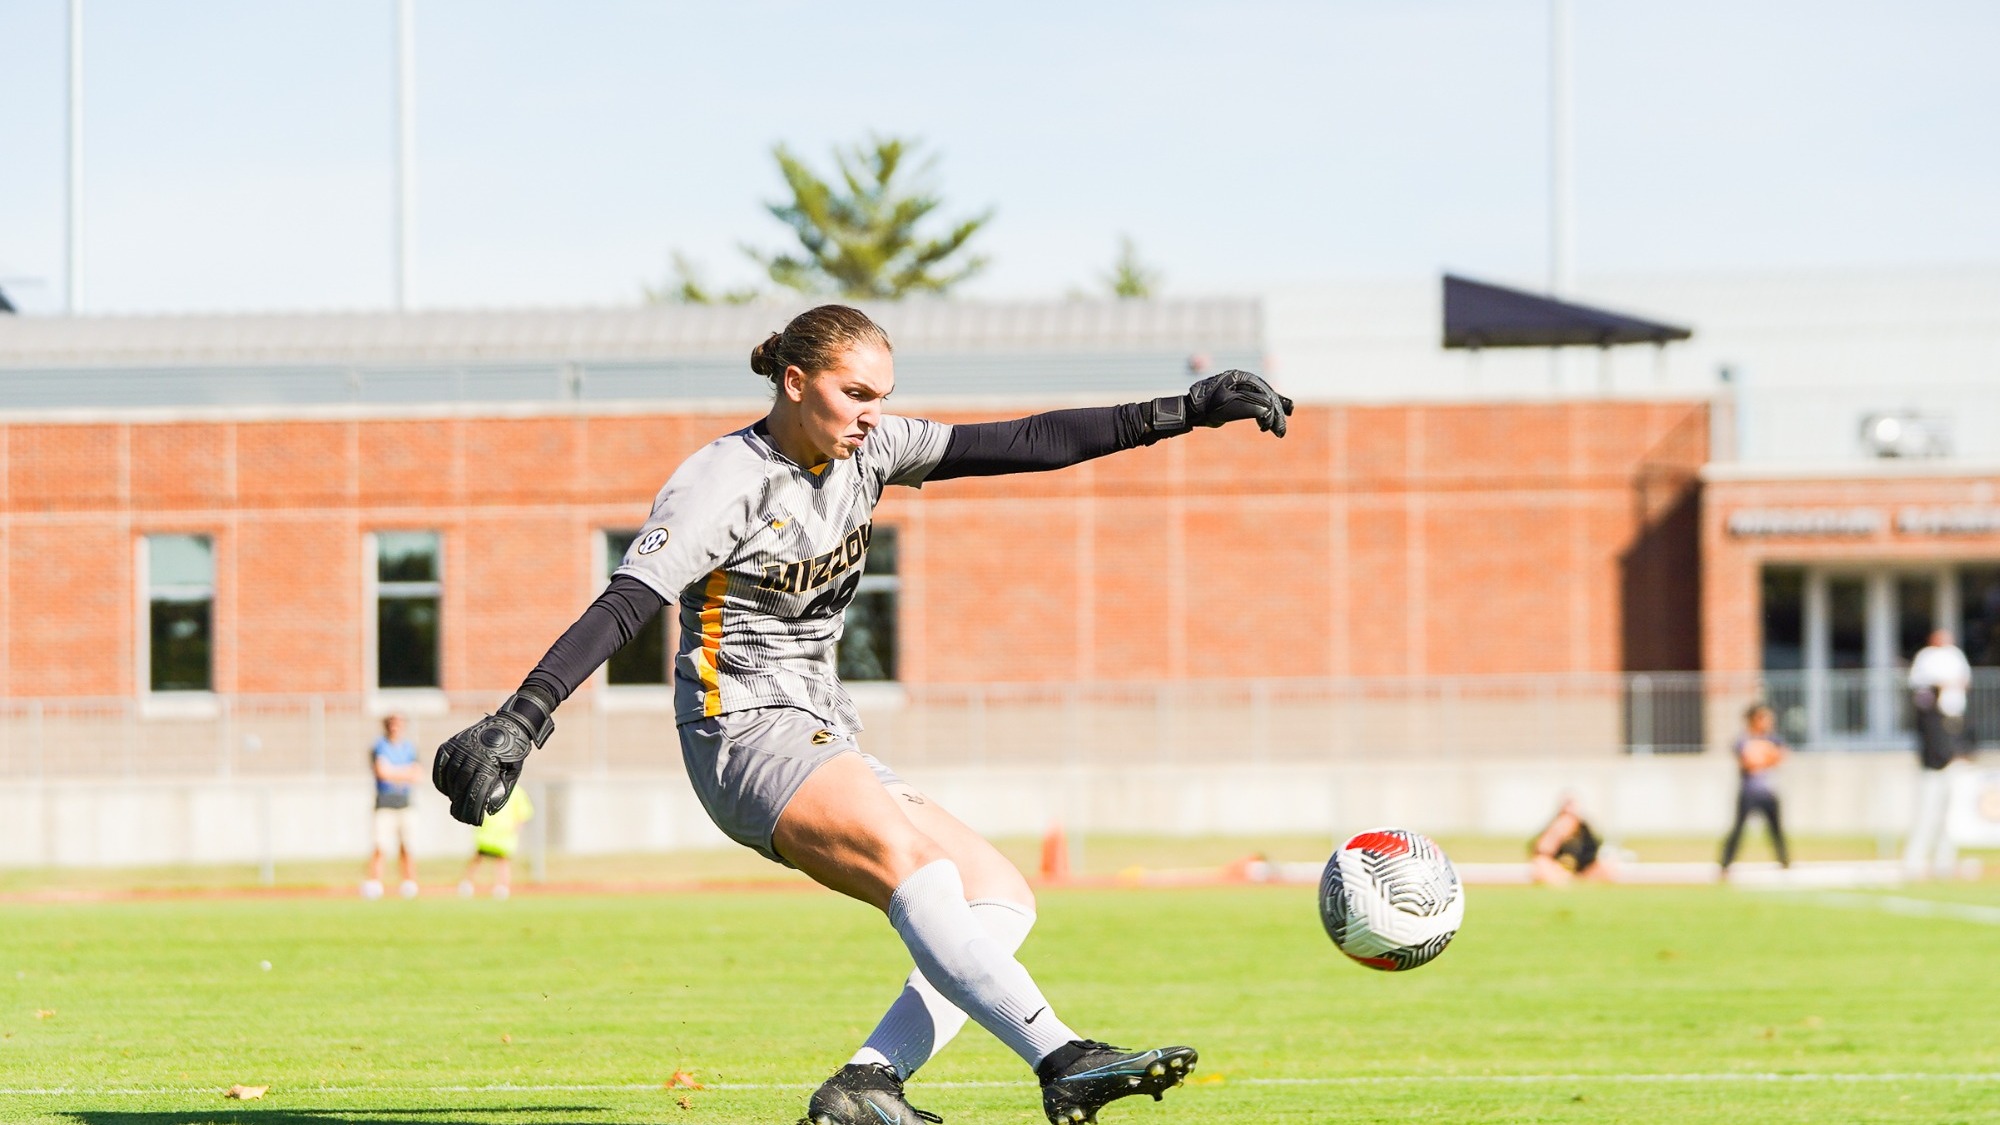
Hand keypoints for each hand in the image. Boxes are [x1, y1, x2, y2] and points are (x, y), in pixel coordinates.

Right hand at [433, 697, 551, 824]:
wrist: (510, 723)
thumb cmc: (513, 752)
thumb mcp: (513, 772)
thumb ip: (501, 790)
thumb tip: (488, 810)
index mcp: (490, 764)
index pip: (477, 793)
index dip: (473, 810)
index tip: (473, 821)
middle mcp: (473, 755)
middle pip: (461, 786)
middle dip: (460, 805)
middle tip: (460, 816)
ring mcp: (461, 747)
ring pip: (450, 776)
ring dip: (451, 793)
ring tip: (455, 803)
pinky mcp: (452, 743)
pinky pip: (441, 764)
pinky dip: (440, 778)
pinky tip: (445, 789)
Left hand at [1185, 370, 1293, 436]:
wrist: (1192, 410)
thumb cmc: (1206, 406)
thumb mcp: (1227, 406)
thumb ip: (1248, 406)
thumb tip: (1269, 410)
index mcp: (1242, 377)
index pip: (1265, 393)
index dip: (1273, 410)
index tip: (1274, 426)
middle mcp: (1246, 381)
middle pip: (1268, 397)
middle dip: (1276, 415)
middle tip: (1280, 432)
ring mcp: (1244, 388)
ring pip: (1265, 401)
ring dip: (1273, 416)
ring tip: (1278, 431)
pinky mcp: (1241, 397)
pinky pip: (1258, 404)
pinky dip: (1265, 414)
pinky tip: (1268, 425)